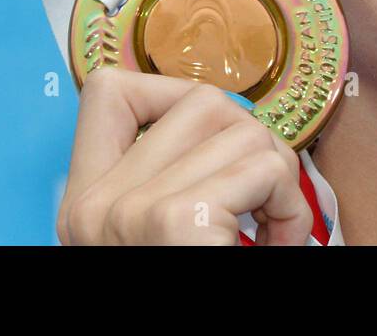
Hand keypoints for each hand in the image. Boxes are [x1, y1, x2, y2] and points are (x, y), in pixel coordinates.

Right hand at [56, 69, 311, 244]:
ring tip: (273, 228)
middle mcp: (96, 206)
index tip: (211, 142)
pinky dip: (291, 206)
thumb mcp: (149, 233)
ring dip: (278, 177)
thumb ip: (163, 182)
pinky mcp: (179, 222)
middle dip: (250, 141)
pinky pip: (266, 170)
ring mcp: (134, 212)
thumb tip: (224, 124)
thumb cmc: (183, 285)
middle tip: (261, 199)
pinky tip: (279, 242)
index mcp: (85, 204)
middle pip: (199, 102)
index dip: (171, 91)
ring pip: (242, 130)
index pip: (107, 91)